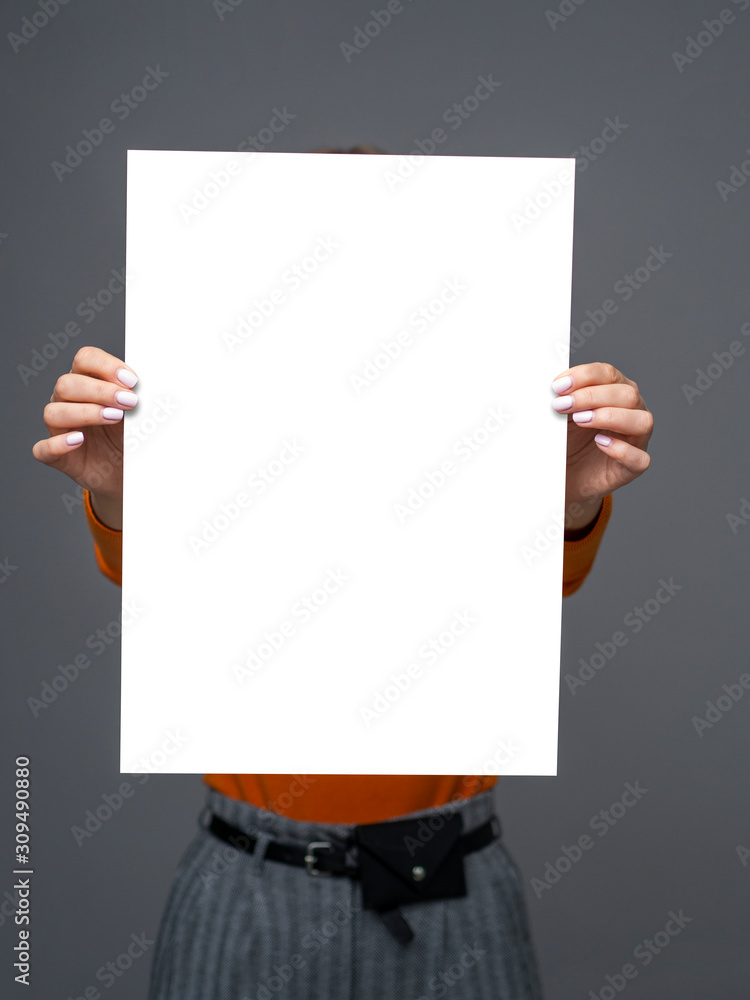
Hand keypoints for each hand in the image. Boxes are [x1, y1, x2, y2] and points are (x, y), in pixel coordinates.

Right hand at [32, 346, 137, 521]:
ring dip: (85, 412)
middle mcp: (69, 401)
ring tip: (114, 418)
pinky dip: (57, 444)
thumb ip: (147, 396)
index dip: (106, 366)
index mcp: (89, 382)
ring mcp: (61, 429)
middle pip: (67, 384)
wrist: (131, 473)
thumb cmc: (134, 436)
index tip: (132, 381)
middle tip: (130, 402)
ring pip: (53, 412)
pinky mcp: (58, 457)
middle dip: (100, 390)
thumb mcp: (144, 414)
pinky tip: (78, 440)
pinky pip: (43, 448)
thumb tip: (159, 382)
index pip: (85, 359)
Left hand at [551, 362, 652, 521]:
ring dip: (610, 416)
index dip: (585, 376)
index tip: (559, 385)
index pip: (609, 374)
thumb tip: (553, 388)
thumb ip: (562, 399)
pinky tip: (600, 443)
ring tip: (581, 420)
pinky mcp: (633, 467)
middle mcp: (631, 412)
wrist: (564, 476)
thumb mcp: (560, 416)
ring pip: (642, 421)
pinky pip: (640, 458)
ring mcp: (636, 440)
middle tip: (562, 405)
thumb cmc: (567, 441)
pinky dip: (621, 449)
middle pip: (627, 394)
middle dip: (591, 396)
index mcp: (615, 392)